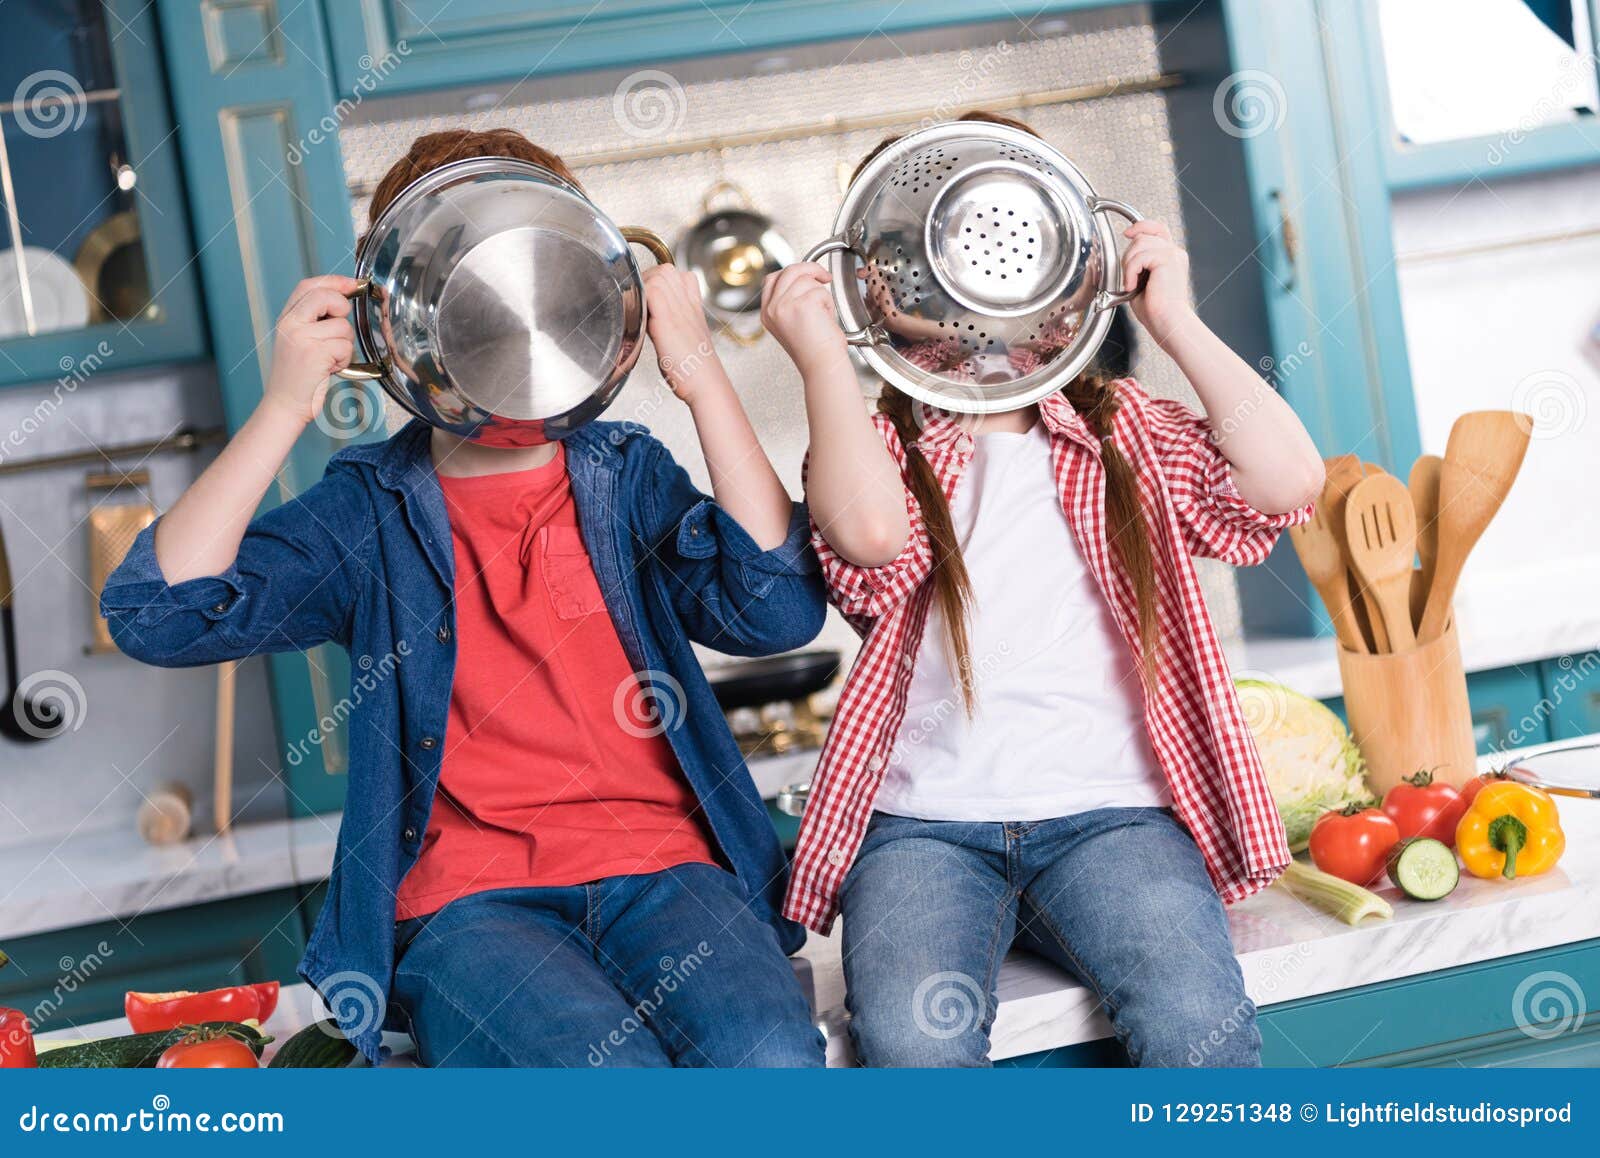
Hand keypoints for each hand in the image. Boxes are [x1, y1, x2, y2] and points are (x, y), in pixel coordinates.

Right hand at [262, 275, 360, 423]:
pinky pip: (345, 347)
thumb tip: (342, 300)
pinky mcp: (315, 354)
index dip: (334, 281)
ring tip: (329, 359)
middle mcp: (291, 325)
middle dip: (342, 309)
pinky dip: (344, 360)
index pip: (308, 286)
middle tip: (338, 330)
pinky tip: (330, 369)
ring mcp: (301, 338)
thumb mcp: (300, 340)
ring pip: (342, 327)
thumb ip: (314, 320)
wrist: (285, 405)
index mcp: (287, 319)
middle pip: (326, 296)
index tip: (353, 284)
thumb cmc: (298, 377)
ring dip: (344, 345)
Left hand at [643, 265, 722, 403]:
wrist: (707, 384)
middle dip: (647, 280)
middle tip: (640, 301)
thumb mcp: (690, 342)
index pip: (681, 276)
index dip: (662, 280)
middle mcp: (688, 306)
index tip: (650, 297)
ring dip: (643, 288)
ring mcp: (679, 312)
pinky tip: (638, 316)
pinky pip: (652, 292)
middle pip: (667, 270)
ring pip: (659, 275)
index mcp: (694, 310)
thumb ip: (676, 327)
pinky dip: (641, 298)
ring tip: (638, 308)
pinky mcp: (668, 322)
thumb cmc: (696, 371)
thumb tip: (654, 323)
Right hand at [760, 263, 847, 377]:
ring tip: (823, 314)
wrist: (822, 366)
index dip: (792, 272)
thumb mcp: (793, 323)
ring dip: (822, 294)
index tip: (807, 274)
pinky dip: (829, 303)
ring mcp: (784, 306)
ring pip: (807, 280)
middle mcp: (772, 309)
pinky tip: (826, 319)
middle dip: (810, 269)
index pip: (772, 279)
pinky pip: (820, 291)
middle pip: (789, 271)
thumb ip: (790, 301)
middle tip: (824, 277)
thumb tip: (804, 278)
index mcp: (767, 314)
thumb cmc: (815, 351)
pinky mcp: (801, 305)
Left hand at [1120, 220, 1195, 346]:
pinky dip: (1130, 272)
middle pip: (1143, 236)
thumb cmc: (1155, 309)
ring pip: (1139, 244)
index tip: (1127, 232)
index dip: (1141, 226)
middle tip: (1129, 278)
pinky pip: (1139, 257)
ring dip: (1128, 264)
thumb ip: (1138, 263)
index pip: (1157, 228)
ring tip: (1131, 283)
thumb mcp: (1142, 280)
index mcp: (1171, 256)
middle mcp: (1175, 252)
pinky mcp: (1168, 259)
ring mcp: (1173, 254)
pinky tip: (1133, 286)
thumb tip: (1126, 253)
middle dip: (1128, 255)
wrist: (1167, 322)